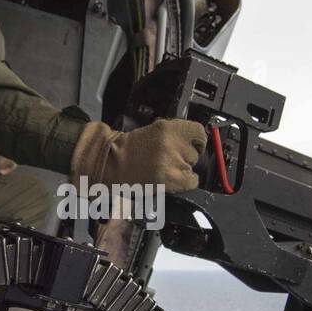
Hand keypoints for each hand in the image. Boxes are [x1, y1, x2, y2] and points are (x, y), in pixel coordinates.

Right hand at [69, 118, 206, 192]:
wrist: (112, 163)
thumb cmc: (132, 148)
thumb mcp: (156, 131)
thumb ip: (176, 135)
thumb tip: (197, 143)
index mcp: (168, 127)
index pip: (199, 132)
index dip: (197, 141)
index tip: (192, 145)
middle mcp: (171, 143)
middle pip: (195, 153)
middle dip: (186, 157)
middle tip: (169, 159)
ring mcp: (171, 162)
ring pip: (192, 168)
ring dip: (183, 170)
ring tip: (165, 169)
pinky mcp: (169, 179)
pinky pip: (191, 182)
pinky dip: (184, 183)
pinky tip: (171, 180)